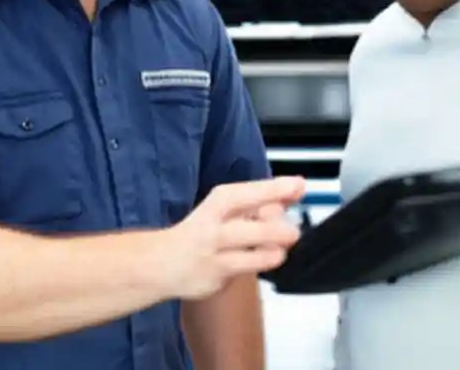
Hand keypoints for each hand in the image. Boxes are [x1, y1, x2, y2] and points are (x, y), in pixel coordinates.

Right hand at [161, 176, 307, 300]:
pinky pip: (244, 267)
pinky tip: (272, 256)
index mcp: (218, 202)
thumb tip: (294, 194)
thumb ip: (258, 204)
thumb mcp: (225, 211)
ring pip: (246, 248)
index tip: (298, 185)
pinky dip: (262, 261)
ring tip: (285, 244)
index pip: (247, 192)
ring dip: (272, 246)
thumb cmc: (201, 233)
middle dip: (272, 223)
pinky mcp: (215, 274)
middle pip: (244, 220)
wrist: (161, 263)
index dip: (274, 189)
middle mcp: (214, 225)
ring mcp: (213, 251)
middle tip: (293, 229)